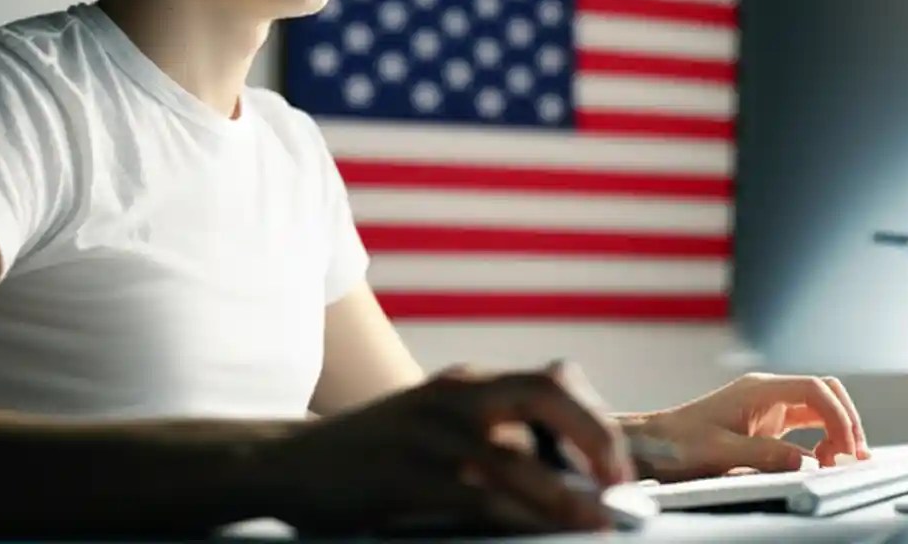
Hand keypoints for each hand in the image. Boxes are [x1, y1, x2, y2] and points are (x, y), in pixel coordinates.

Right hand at [262, 364, 633, 536]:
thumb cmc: (376, 454)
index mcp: (467, 383)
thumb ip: (492, 438)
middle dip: (594, 436)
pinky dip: (514, 517)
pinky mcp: (402, 476)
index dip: (596, 417)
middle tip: (618, 483)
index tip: (618, 464)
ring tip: (596, 523)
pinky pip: (472, 497)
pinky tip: (537, 536)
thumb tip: (568, 479)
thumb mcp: (436, 426)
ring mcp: (427, 434)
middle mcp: (453, 395)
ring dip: (564, 495)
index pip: (552, 379)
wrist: (288, 462)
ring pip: (513, 457)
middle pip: (544, 395)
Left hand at [622, 373, 869, 482]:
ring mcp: (768, 407)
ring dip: (838, 430)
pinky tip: (824, 459)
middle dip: (846, 421)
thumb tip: (808, 463)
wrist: (654, 444)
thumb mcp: (720, 452)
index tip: (844, 449)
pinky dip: (823, 439)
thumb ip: (764, 455)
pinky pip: (807, 425)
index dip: (839, 417)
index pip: (815, 389)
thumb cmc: (678, 444)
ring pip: (820, 408)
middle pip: (825, 393)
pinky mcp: (767, 425)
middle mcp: (767, 393)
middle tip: (852, 457)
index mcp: (758, 390)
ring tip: (842, 462)